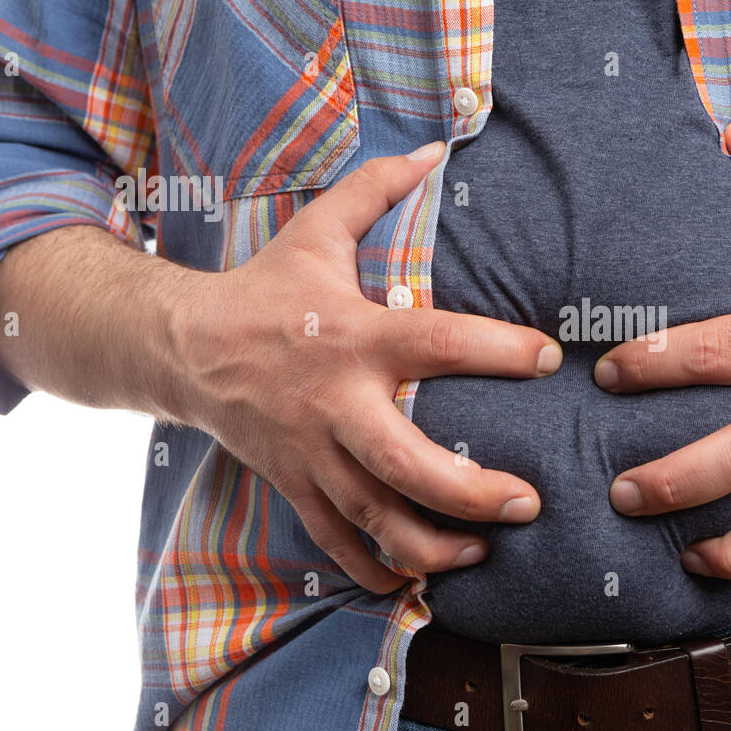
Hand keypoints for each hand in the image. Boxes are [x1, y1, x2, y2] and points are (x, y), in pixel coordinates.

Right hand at [175, 144, 563, 591]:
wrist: (181, 346)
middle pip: (406, 461)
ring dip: (430, 544)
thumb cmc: (264, 288)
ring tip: (482, 552)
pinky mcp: (292, 484)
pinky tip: (414, 585)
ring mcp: (310, 452)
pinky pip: (333, 540)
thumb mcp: (317, 230)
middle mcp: (335, 402)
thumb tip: (437, 145)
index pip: (437, 342)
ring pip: (372, 516)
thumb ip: (377, 188)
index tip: (549, 358)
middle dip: (471, 490)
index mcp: (353, 335)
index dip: (498, 350)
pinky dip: (371, 569)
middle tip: (529, 500)